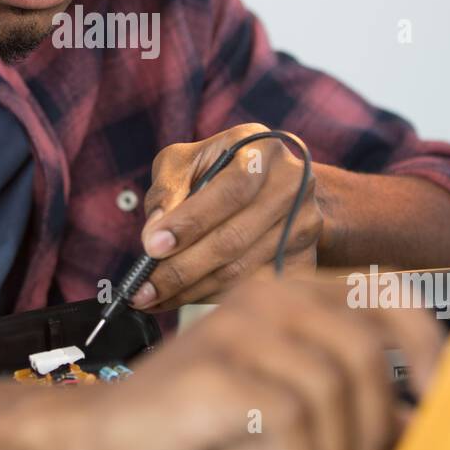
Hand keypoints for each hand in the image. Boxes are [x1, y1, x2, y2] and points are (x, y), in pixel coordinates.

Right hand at [74, 272, 443, 449]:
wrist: (106, 440)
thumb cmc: (199, 424)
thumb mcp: (288, 401)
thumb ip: (349, 398)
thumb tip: (419, 416)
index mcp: (288, 294)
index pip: (384, 293)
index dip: (424, 342)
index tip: (437, 394)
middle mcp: (264, 298)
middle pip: (364, 347)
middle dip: (377, 420)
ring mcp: (235, 329)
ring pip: (332, 385)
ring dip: (337, 449)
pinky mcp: (213, 371)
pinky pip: (290, 416)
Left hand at [135, 123, 322, 309]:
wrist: (273, 185)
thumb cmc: (217, 170)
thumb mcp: (186, 163)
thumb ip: (166, 190)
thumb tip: (154, 235)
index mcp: (262, 149)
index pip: (230, 190)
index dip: (190, 221)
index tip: (151, 248)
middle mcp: (293, 184)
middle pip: (234, 238)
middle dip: (181, 268)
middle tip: (142, 290)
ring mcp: (306, 224)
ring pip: (242, 272)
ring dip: (191, 291)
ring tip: (153, 299)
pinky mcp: (308, 260)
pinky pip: (254, 291)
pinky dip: (213, 299)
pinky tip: (183, 300)